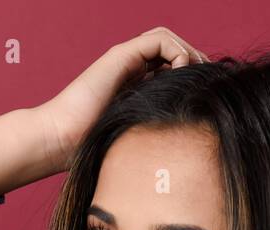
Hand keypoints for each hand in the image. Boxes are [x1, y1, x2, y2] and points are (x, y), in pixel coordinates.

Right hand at [35, 27, 208, 173]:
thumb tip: (187, 150)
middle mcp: (129, 68)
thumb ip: (155, 134)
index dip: (191, 75)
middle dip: (195, 62)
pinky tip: (180, 77)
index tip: (206, 96)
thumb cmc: (91, 148)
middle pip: (172, 49)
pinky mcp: (121, 56)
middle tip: (209, 84)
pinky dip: (178, 53)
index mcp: (133, 85)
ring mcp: (124, 60)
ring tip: (197, 77)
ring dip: (189, 54)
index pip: (170, 66)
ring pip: (167, 39)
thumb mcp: (135, 141)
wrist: (60, 140)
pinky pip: (160, 40)